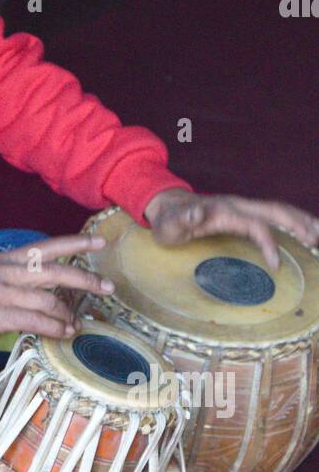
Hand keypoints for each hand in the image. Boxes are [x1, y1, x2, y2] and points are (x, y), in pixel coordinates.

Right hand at [0, 234, 115, 347]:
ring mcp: (2, 292)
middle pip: (57, 271)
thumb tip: (42, 287)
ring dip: (68, 314)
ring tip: (76, 324)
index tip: (100, 242)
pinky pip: (33, 320)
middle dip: (86, 279)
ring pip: (48, 299)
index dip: (76, 243)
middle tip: (108, 288)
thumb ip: (14, 276)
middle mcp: (8, 271)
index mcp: (7, 259)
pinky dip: (53, 328)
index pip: (48, 246)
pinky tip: (63, 333)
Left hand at [144, 188, 318, 270]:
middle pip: (275, 211)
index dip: (268, 243)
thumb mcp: (169, 223)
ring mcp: (242, 207)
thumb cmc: (169, 221)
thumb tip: (196, 212)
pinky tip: (305, 231)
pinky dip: (292, 220)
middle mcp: (238, 205)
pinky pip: (272, 214)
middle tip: (316, 241)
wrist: (168, 206)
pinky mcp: (244, 213)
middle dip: (297, 224)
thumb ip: (182, 218)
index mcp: (225, 210)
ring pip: (278, 210)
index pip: (255, 224)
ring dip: (300, 220)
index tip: (276, 265)